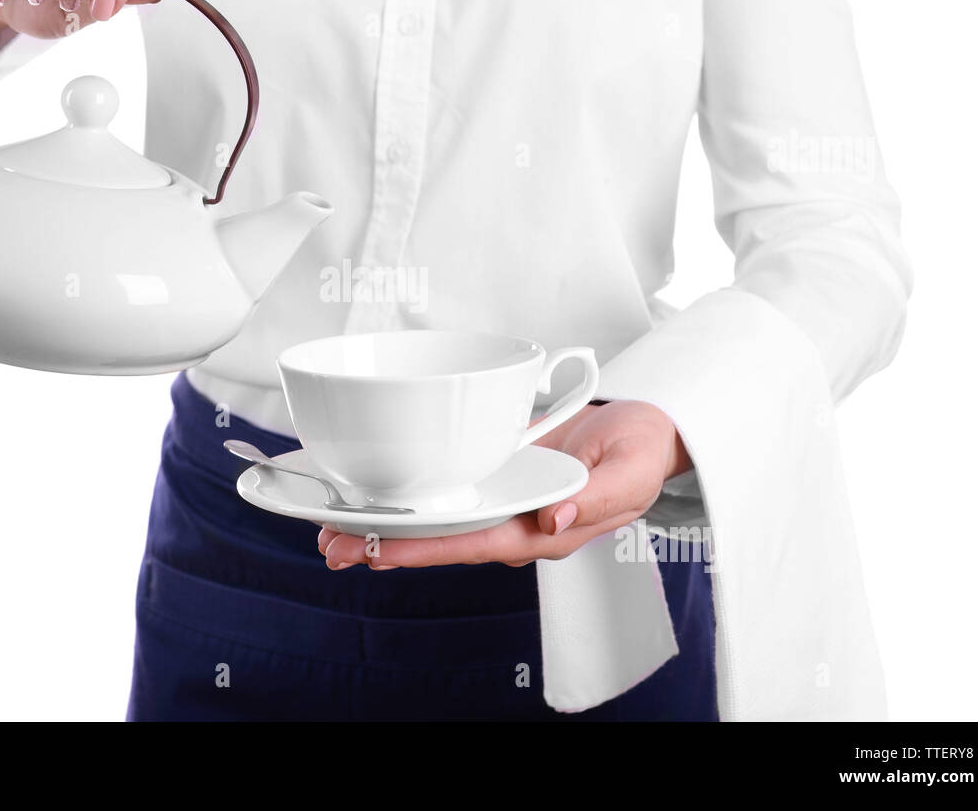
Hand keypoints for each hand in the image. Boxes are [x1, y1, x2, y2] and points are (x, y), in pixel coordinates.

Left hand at [318, 400, 691, 569]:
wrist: (646, 427)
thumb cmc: (640, 449)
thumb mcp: (629, 471)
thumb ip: (594, 498)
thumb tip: (549, 517)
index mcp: (546, 529)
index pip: (473, 544)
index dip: (423, 550)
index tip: (378, 550)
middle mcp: (516, 523)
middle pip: (442, 542)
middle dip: (386, 545)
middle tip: (332, 545)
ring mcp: (503, 503)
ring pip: (437, 523)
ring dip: (387, 527)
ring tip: (334, 531)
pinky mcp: (496, 479)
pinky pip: (447, 495)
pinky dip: (409, 499)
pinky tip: (374, 498)